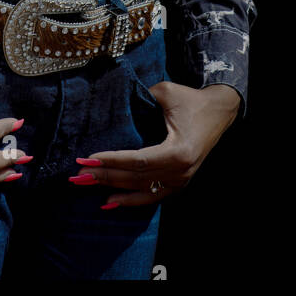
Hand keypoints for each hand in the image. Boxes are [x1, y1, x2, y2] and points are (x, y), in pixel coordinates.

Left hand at [69, 80, 240, 208]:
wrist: (217, 111)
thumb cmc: (190, 100)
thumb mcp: (165, 92)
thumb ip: (140, 98)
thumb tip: (112, 102)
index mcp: (178, 151)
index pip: (138, 160)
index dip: (112, 160)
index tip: (87, 159)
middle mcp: (180, 171)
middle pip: (136, 178)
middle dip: (105, 175)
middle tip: (78, 175)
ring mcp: (181, 180)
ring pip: (142, 189)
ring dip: (113, 188)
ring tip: (88, 186)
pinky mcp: (179, 182)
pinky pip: (152, 196)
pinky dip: (131, 200)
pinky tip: (111, 202)